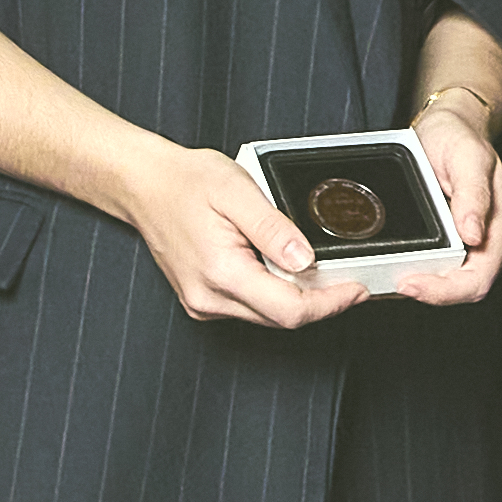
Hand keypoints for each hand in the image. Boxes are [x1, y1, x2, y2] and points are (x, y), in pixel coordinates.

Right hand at [120, 138, 380, 330]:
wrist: (144, 185)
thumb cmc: (184, 183)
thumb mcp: (237, 191)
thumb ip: (274, 229)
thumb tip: (307, 260)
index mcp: (221, 274)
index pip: (290, 310)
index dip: (331, 303)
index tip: (358, 289)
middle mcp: (210, 298)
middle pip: (283, 318)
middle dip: (322, 301)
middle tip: (349, 277)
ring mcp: (204, 303)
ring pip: (268, 316)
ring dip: (299, 298)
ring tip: (321, 269)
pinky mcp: (204, 300)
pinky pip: (251, 307)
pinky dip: (276, 293)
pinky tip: (285, 269)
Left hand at [374, 103, 501, 307]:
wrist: (447, 125)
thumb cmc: (460, 137)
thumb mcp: (468, 156)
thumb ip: (473, 194)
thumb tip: (474, 234)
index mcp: (496, 230)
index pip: (476, 280)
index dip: (445, 290)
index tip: (411, 282)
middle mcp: (483, 243)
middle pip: (461, 290)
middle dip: (427, 293)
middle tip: (391, 284)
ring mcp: (465, 245)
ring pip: (445, 284)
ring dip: (417, 289)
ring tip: (383, 280)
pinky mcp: (446, 241)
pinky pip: (433, 269)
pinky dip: (411, 273)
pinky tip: (388, 268)